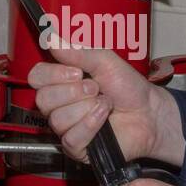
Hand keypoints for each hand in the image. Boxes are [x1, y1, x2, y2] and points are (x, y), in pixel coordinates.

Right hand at [28, 44, 183, 166]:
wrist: (149, 112)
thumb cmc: (128, 88)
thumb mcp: (104, 61)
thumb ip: (76, 51)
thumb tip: (50, 38)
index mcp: (61, 82)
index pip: (36, 77)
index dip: (53, 74)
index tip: (76, 72)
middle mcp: (60, 105)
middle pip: (43, 99)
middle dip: (74, 92)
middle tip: (96, 88)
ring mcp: (66, 127)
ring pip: (57, 119)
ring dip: (87, 108)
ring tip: (105, 104)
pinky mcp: (77, 147)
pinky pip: (71, 137)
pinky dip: (91, 125)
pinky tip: (104, 119)